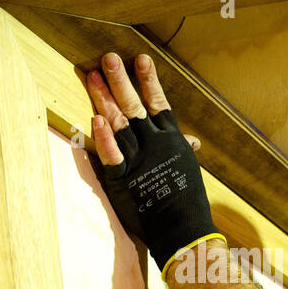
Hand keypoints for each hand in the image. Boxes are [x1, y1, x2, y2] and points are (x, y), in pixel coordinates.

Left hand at [84, 52, 221, 277]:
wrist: (182, 230)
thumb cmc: (186, 200)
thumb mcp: (187, 169)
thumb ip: (183, 150)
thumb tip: (192, 141)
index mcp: (170, 140)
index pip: (159, 103)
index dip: (149, 81)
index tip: (140, 59)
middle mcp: (154, 145)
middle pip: (135, 106)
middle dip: (121, 81)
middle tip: (108, 58)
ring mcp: (138, 160)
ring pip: (120, 124)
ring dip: (106, 99)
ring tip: (95, 76)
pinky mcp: (122, 179)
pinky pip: (111, 156)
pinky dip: (104, 138)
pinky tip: (95, 119)